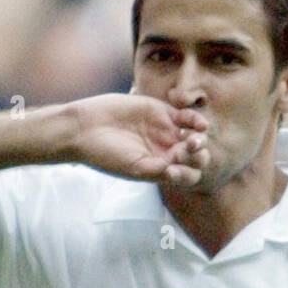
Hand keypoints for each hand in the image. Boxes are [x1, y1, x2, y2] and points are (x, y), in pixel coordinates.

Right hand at [66, 93, 209, 186]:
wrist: (86, 128)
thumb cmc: (106, 154)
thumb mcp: (134, 169)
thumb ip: (159, 172)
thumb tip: (180, 173)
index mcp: (160, 170)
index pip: (188, 175)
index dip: (190, 173)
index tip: (178, 169)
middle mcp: (166, 152)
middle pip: (195, 156)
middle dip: (198, 155)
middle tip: (187, 150)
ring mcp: (166, 132)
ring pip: (195, 136)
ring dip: (200, 139)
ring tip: (193, 138)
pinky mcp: (162, 112)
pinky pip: (188, 117)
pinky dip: (196, 120)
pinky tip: (197, 124)